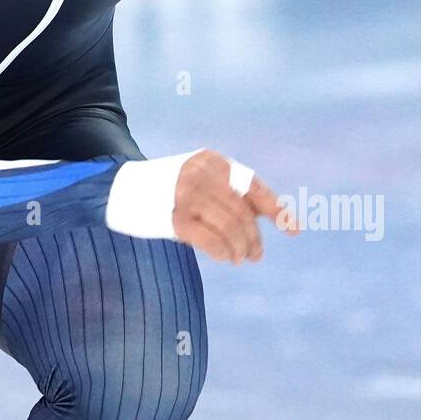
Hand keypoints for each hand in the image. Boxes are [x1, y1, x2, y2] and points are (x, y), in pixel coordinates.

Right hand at [172, 150, 298, 263]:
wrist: (126, 190)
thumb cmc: (175, 189)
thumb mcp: (205, 180)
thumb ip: (235, 193)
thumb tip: (283, 219)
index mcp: (213, 161)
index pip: (252, 186)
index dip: (276, 208)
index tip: (295, 229)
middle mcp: (201, 175)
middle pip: (242, 211)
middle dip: (253, 237)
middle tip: (257, 255)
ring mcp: (187, 196)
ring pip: (229, 227)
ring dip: (240, 248)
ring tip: (240, 258)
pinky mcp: (176, 219)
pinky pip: (211, 240)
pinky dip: (223, 252)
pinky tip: (224, 257)